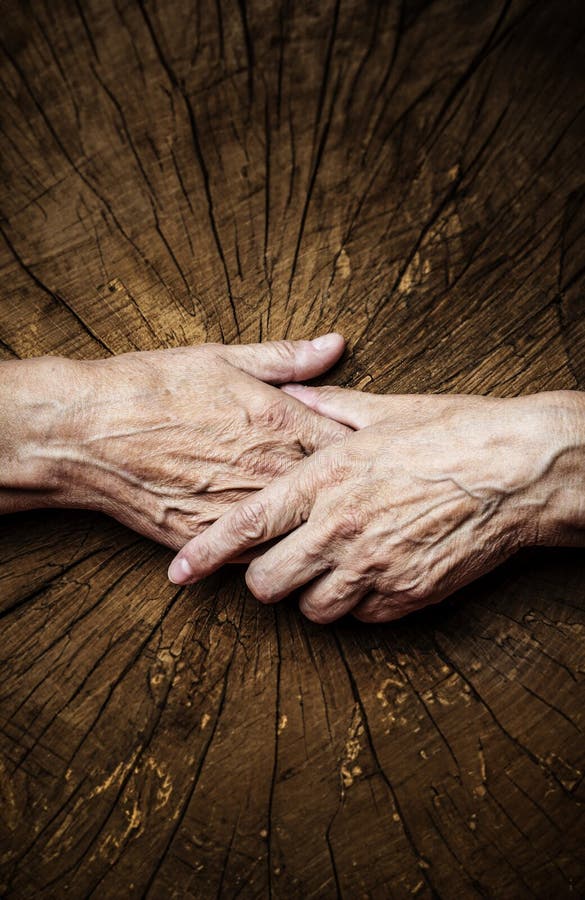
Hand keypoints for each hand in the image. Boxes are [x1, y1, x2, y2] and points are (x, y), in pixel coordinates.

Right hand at [1, 336, 348, 547]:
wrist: (84, 431)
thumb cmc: (152, 386)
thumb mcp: (223, 358)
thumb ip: (287, 358)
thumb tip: (337, 344)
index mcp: (278, 423)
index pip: (349, 447)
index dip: (370, 454)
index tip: (382, 457)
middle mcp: (266, 471)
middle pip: (333, 495)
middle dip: (353, 496)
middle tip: (373, 498)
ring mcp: (238, 510)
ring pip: (299, 532)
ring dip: (318, 529)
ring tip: (339, 530)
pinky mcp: (207, 537)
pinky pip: (257, 554)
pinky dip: (273, 548)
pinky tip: (285, 546)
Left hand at [168, 387, 584, 621]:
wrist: (519, 469)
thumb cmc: (455, 432)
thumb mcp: (386, 410)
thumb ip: (327, 404)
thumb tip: (290, 390)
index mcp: (326, 480)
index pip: (245, 527)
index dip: (203, 554)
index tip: (178, 574)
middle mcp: (341, 529)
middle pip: (267, 583)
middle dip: (263, 579)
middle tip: (276, 565)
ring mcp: (375, 567)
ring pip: (312, 610)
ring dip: (310, 596)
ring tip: (327, 571)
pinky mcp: (409, 595)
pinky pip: (362, 617)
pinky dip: (357, 603)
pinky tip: (371, 575)